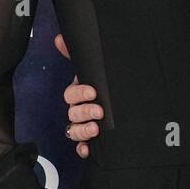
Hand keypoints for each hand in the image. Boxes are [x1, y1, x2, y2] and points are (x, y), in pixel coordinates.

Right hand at [54, 32, 104, 159]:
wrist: (130, 106)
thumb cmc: (107, 85)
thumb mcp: (97, 69)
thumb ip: (78, 54)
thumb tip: (59, 38)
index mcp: (81, 93)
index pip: (72, 94)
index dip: (80, 93)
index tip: (93, 92)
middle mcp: (80, 110)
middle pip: (72, 113)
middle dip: (84, 112)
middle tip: (99, 111)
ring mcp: (84, 125)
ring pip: (74, 130)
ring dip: (82, 130)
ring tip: (96, 129)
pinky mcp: (91, 140)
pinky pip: (81, 146)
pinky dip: (83, 148)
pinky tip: (87, 150)